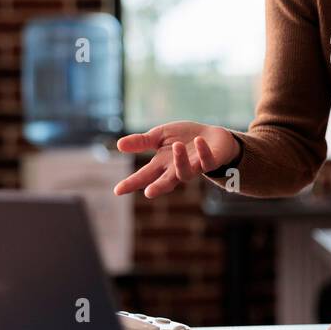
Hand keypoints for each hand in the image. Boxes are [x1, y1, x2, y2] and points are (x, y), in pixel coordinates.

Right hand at [113, 121, 238, 197]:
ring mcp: (194, 167)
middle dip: (158, 187)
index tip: (118, 191)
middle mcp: (177, 169)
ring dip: (181, 160)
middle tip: (149, 192)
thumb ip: (141, 142)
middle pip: (166, 182)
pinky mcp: (210, 161)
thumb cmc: (184, 138)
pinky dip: (203, 152)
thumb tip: (118, 145)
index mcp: (162, 165)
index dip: (132, 183)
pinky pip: (207, 161)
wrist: (212, 136)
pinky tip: (199, 141)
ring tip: (177, 146)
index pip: (144, 176)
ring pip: (186, 172)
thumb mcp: (159, 136)